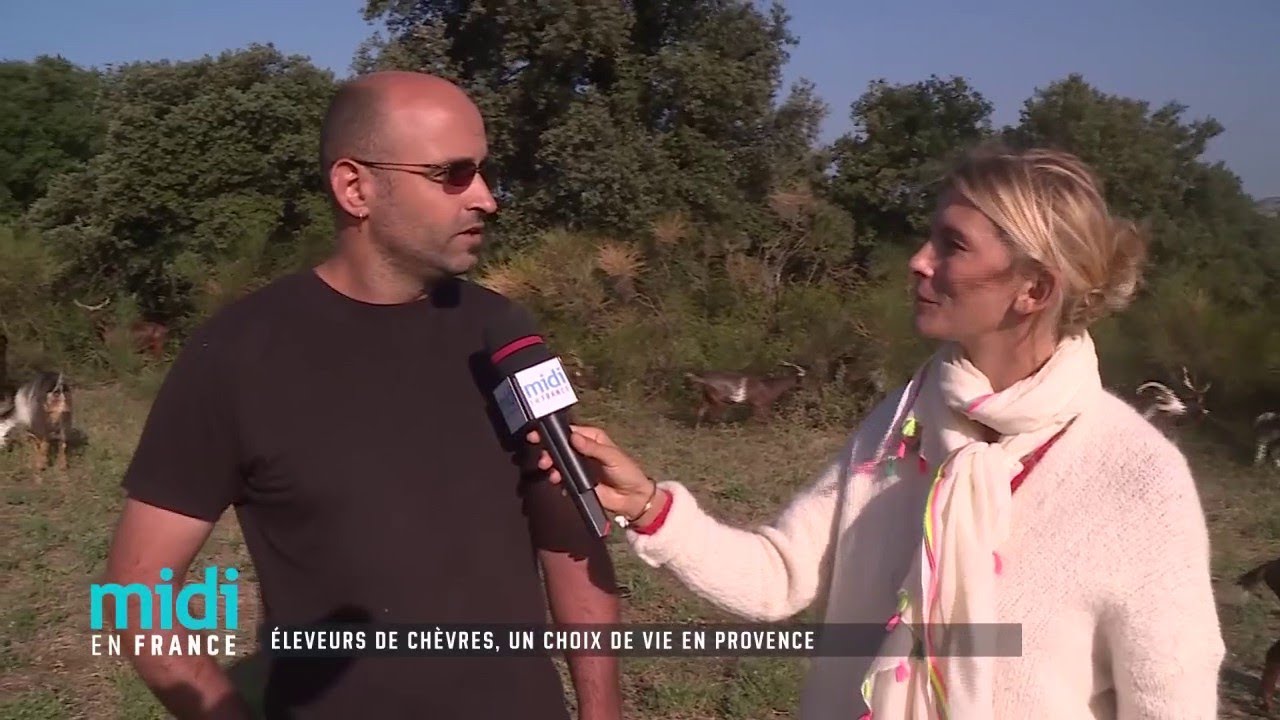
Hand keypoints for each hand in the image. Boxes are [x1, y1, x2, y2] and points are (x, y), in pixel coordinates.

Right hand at [525, 424, 657, 521]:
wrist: (631, 499)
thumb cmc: (627, 472)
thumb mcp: (612, 456)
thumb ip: (592, 447)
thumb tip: (574, 437)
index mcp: (592, 439)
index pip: (570, 432)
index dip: (555, 432)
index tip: (539, 434)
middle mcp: (583, 451)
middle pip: (560, 447)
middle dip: (549, 451)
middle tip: (544, 459)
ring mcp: (579, 466)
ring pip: (559, 463)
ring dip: (552, 467)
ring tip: (552, 472)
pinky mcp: (577, 481)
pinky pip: (563, 478)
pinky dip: (558, 480)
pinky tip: (560, 483)